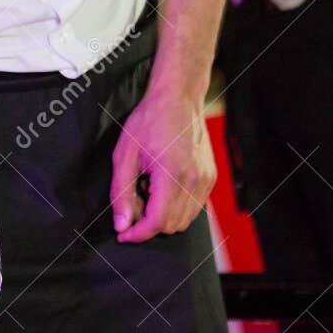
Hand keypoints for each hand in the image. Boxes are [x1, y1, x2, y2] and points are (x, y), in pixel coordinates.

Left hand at [109, 85, 215, 243]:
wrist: (178, 99)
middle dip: (149, 225)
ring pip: (185, 220)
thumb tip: (122, 224)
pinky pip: (194, 208)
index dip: (137, 234)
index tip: (124, 233)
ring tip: (148, 192)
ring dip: (164, 218)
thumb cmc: (150, 121)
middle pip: (172, 226)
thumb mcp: (125, 154)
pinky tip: (163, 187)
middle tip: (133, 205)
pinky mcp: (210, 178)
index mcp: (171, 174)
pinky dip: (177, 208)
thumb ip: (122, 192)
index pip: (157, 223)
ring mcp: (206, 180)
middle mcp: (194, 181)